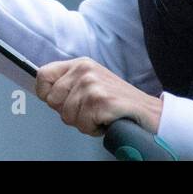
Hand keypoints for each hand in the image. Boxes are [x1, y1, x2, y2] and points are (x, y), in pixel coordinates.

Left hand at [35, 57, 163, 135]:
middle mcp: (84, 70)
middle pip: (52, 101)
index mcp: (80, 64)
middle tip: (90, 111)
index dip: (46, 94)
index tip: (60, 102)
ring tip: (100, 115)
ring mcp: (92, 84)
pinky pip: (82, 124)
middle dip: (69, 113)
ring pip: (67, 116)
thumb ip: (69, 85)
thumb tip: (45, 94)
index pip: (43, 75)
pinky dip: (94, 129)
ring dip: (84, 123)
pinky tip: (106, 120)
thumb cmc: (119, 102)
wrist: (150, 113)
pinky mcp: (100, 100)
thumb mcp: (92, 83)